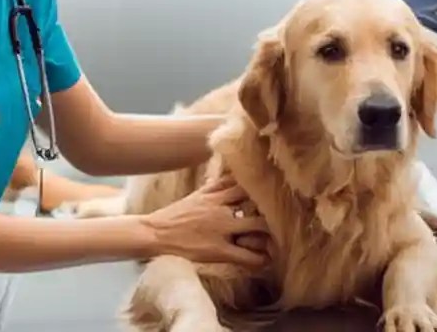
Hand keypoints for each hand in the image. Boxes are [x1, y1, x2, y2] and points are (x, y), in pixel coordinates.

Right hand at [143, 173, 271, 268]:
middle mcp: (220, 208)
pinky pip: (245, 254)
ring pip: (256, 226)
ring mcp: (221, 229)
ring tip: (278, 238)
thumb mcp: (196, 195)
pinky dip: (259, 258)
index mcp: (214, 194)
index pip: (245, 185)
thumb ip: (214, 187)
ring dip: (269, 232)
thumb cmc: (174, 216)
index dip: (262, 187)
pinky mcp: (218, 250)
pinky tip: (266, 260)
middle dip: (271, 209)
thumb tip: (230, 176)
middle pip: (256, 202)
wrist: (154, 234)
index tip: (275, 190)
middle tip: (282, 216)